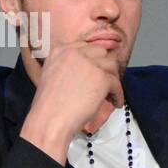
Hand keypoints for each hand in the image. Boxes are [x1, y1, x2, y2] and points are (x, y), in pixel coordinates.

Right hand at [20, 42, 125, 160]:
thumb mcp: (51, 75)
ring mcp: (89, 63)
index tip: (97, 71)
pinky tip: (115, 103)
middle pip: (101, 53)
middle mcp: (74, 52)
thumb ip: (67, 66)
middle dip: (104, 67)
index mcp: (60, 51)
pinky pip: (117, 83)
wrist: (50, 120)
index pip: (86, 46)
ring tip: (110, 95)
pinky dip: (118, 95)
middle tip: (105, 83)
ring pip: (112, 66)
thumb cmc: (49, 105)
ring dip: (113, 81)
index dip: (94, 59)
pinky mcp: (101, 77)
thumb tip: (86, 70)